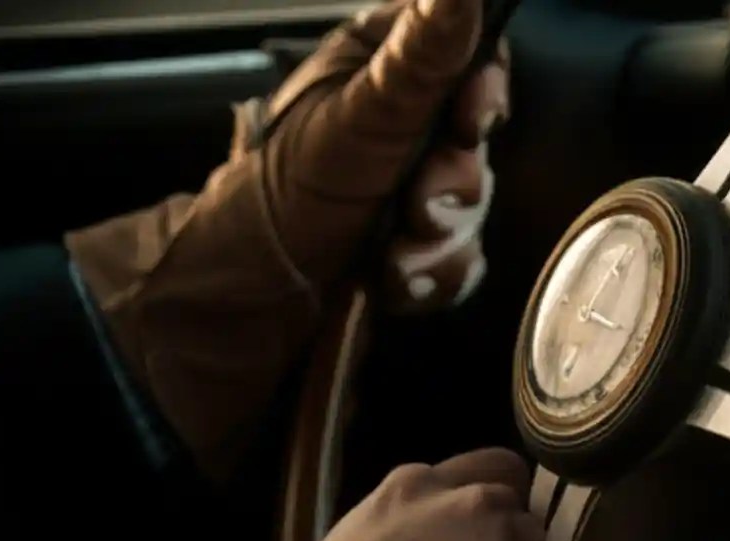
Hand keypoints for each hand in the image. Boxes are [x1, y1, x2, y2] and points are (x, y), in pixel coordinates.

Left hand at [236, 0, 511, 311]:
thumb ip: (421, 54)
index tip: (473, 122)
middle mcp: (399, 127)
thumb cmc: (282, 192)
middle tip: (422, 206)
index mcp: (380, 71)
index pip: (468, 57)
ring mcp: (407, 190)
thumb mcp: (361, 117)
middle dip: (455, 186)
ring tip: (397, 257)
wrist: (245, 297)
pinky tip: (397, 281)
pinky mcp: (412, 247)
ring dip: (442, 242)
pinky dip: (432, 276)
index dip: (484, 90)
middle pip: (475, 142)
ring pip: (471, 208)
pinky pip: (459, 259)